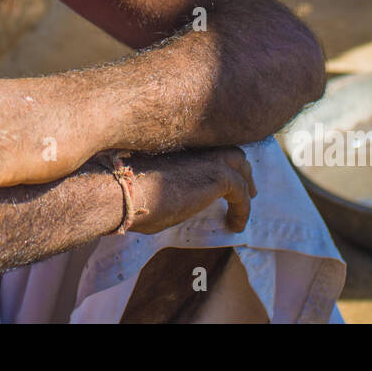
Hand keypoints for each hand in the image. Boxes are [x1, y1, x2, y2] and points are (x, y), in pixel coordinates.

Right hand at [127, 147, 256, 234]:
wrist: (126, 191)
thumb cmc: (129, 194)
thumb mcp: (151, 188)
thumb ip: (169, 188)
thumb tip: (174, 203)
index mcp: (177, 145)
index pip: (206, 148)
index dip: (216, 161)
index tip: (218, 179)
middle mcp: (194, 146)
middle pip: (226, 149)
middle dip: (237, 168)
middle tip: (242, 188)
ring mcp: (207, 156)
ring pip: (239, 163)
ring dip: (244, 183)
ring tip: (245, 206)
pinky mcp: (217, 175)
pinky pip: (240, 191)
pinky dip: (242, 208)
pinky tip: (235, 225)